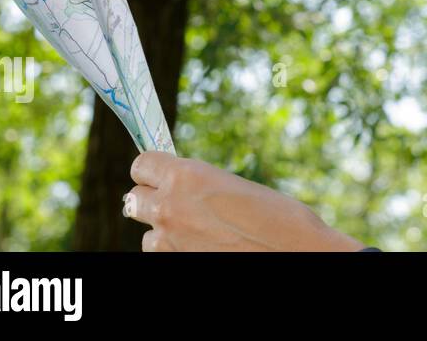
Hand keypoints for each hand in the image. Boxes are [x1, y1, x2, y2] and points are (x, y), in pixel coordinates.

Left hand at [124, 151, 363, 251]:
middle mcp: (169, 205)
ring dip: (163, 229)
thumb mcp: (232, 185)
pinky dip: (175, 250)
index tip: (162, 172)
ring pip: (147, 233)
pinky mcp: (176, 261)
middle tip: (174, 200)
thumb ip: (199, 184)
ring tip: (193, 229)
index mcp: (185, 175)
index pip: (141, 165)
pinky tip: (200, 245)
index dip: (151, 168)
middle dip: (151, 198)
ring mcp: (169, 240)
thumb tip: (184, 187)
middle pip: (134, 198)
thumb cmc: (278, 216)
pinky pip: (162, 254)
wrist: (293, 252)